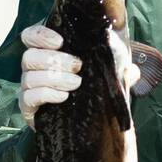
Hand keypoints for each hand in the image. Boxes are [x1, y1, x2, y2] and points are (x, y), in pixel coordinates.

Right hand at [19, 23, 138, 127]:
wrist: (81, 125)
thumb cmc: (89, 93)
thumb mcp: (104, 78)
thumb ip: (117, 70)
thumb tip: (133, 70)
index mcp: (47, 53)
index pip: (31, 37)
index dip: (40, 35)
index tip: (60, 41)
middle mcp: (33, 69)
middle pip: (30, 56)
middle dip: (55, 60)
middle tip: (78, 66)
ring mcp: (28, 88)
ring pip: (30, 76)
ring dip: (54, 78)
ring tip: (76, 84)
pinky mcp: (28, 107)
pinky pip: (30, 97)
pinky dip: (47, 94)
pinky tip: (64, 97)